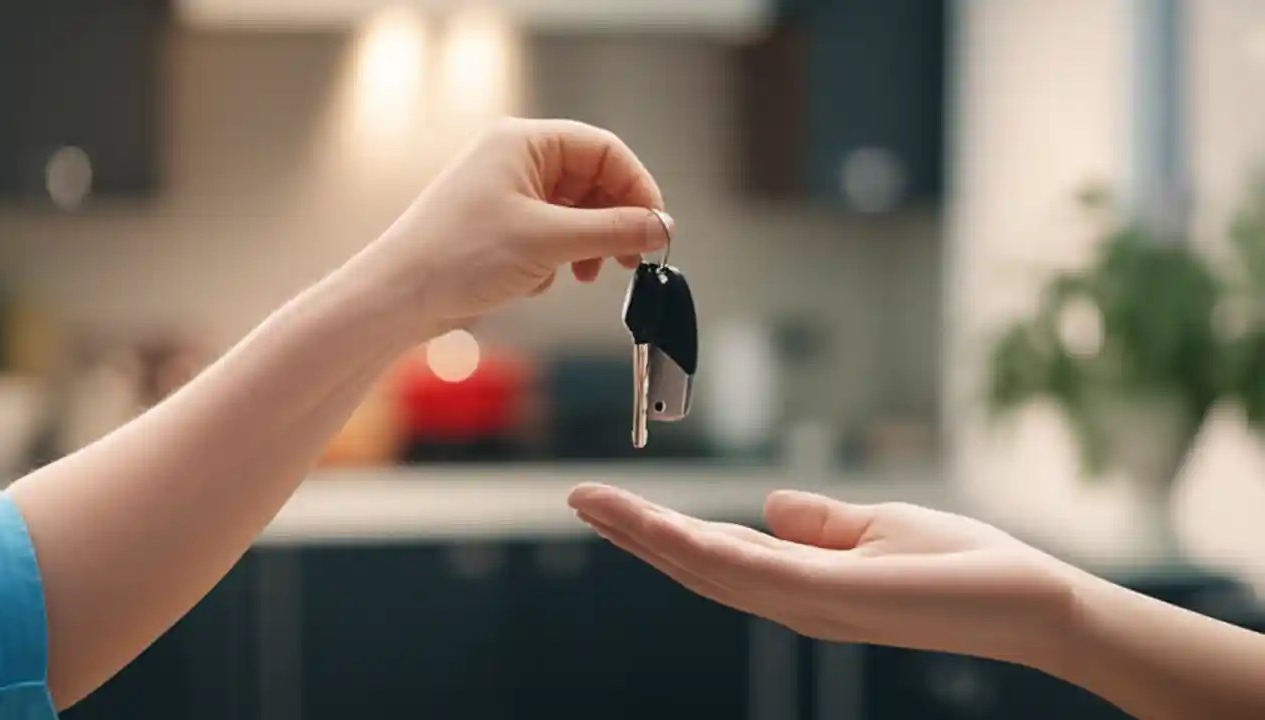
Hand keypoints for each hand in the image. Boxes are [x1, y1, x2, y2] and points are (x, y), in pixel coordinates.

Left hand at [344, 117, 671, 334]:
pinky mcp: (500, 228)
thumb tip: (661, 227)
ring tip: (586, 273)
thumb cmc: (459, 256)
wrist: (399, 297)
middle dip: (613, 222)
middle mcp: (515, 160)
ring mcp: (506, 194)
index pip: (603, 149)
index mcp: (524, 143)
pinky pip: (550, 235)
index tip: (655, 227)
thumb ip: (613, 232)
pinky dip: (557, 258)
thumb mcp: (549, 241)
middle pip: (591, 181)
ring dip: (587, 245)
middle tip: (631, 258)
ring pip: (573, 212)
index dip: (637, 187)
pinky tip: (539, 281)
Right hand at [568, 484, 1081, 672]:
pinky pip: (749, 570)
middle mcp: (793, 600)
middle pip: (696, 566)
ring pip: (706, 569)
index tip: (613, 503)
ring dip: (645, 538)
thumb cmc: (964, 567)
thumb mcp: (878, 528)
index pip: (716, 555)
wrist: (1030, 601)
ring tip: (593, 504)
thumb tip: (772, 506)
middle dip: (634, 535)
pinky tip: (656, 525)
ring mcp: (808, 603)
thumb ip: (821, 523)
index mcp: (802, 581)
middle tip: (579, 500)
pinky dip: (694, 547)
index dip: (660, 532)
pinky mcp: (832, 596)